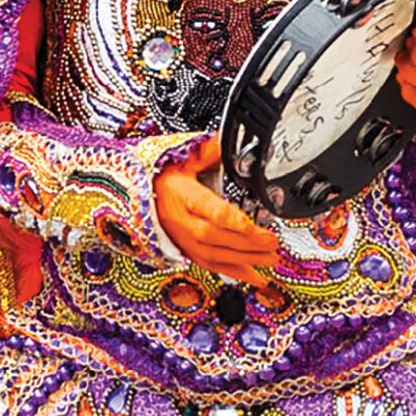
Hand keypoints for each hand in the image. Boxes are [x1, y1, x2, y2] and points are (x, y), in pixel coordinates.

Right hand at [153, 137, 279, 279]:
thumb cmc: (164, 180)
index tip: (250, 224)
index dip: (230, 219)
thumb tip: (229, 137)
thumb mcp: (184, 160)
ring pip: (217, 256)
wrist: (142, 199)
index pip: (209, 210)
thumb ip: (209, 151)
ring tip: (272, 259)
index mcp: (182, 196)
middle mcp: (183, 222)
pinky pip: (214, 267)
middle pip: (217, 236)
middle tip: (273, 241)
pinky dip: (237, 274)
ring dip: (247, 260)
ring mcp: (185, 241)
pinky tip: (258, 278)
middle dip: (247, 242)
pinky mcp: (190, 253)